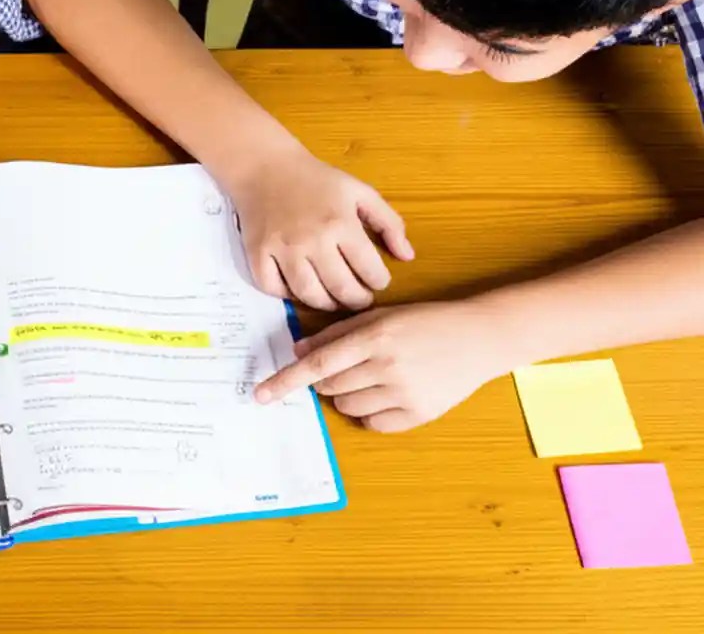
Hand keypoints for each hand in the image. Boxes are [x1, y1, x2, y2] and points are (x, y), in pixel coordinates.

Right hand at [227, 151, 413, 310]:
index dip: (380, 282)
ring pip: (309, 295)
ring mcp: (282, 249)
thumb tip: (407, 256)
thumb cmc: (316, 179)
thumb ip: (388, 223)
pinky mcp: (257, 254)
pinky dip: (288, 296)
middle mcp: (312, 240)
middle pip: (341, 289)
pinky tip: (300, 289)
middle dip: (357, 300)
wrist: (265, 167)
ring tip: (334, 299)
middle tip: (360, 299)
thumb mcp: (360, 192)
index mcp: (341, 223)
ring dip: (327, 304)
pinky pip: (274, 289)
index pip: (370, 270)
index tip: (378, 281)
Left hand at [255, 301, 509, 431]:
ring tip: (374, 377)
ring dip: (347, 395)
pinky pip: (373, 423)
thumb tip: (297, 350)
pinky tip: (388, 393)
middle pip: (329, 386)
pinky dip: (370, 413)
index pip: (318, 364)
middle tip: (350, 366)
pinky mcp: (419, 413)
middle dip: (327, 380)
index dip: (286, 380)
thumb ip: (337, 334)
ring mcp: (404, 392)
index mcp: (375, 336)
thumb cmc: (425, 322)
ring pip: (347, 406)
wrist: (479, 337)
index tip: (261, 394)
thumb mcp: (381, 317)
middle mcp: (387, 365)